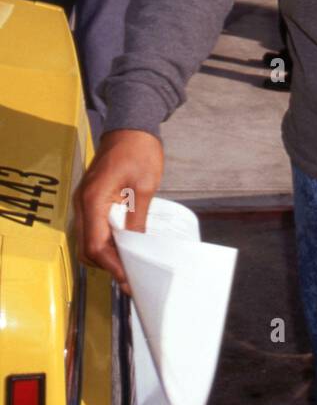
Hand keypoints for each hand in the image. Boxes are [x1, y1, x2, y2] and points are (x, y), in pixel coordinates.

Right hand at [73, 129, 163, 295]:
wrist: (131, 124)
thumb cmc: (140, 151)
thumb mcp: (145, 187)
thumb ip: (137, 219)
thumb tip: (137, 248)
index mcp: (94, 200)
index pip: (96, 244)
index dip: (111, 265)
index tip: (128, 279)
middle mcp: (83, 203)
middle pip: (87, 247)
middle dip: (107, 265)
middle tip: (131, 277)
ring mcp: (84, 201)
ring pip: (88, 240)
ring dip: (106, 255)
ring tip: (129, 266)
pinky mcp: (91, 199)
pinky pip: (93, 228)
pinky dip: (105, 242)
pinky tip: (124, 247)